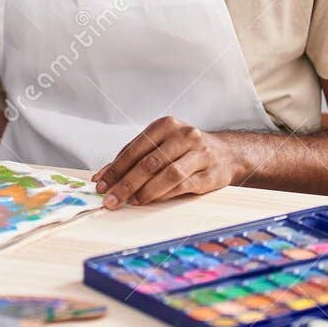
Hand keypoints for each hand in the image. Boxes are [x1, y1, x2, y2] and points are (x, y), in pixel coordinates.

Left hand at [92, 117, 239, 207]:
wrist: (226, 153)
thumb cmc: (184, 149)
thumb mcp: (159, 144)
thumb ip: (133, 158)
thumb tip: (102, 177)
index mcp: (166, 125)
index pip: (135, 148)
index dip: (116, 168)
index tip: (101, 184)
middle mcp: (184, 135)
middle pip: (149, 162)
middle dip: (126, 183)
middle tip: (111, 199)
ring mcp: (200, 154)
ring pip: (167, 174)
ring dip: (145, 191)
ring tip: (131, 201)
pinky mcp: (211, 173)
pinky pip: (183, 186)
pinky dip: (164, 195)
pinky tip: (151, 200)